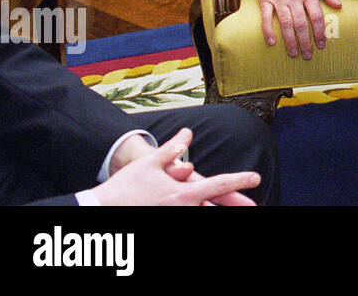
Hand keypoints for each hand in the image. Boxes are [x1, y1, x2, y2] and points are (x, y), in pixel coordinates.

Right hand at [94, 129, 260, 205]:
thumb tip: (186, 134)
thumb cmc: (125, 187)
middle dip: (234, 204)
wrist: (101, 209)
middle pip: (215, 207)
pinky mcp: (165, 223)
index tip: (256, 177)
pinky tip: (206, 208)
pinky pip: (187, 218)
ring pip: (202, 214)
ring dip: (215, 208)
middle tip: (253, 206)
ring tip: (239, 207)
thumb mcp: (150, 163)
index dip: (239, 180)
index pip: (218, 184)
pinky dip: (198, 212)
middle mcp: (183, 209)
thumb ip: (172, 149)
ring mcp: (173, 218)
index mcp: (183, 193)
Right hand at [253, 0, 341, 58]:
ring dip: (290, 41)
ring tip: (293, 53)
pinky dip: (268, 31)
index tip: (321, 45)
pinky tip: (272, 43)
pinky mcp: (265, 0)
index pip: (316, 17)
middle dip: (305, 42)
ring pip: (286, 24)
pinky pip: (266, 18)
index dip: (319, 33)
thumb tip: (339, 6)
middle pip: (301, 24)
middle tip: (308, 55)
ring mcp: (279, 0)